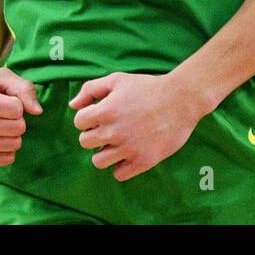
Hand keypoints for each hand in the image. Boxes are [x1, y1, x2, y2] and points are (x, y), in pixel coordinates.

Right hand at [0, 67, 40, 165]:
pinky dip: (7, 147)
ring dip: (12, 134)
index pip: (17, 109)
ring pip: (14, 145)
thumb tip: (38, 111)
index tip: (3, 99)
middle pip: (18, 129)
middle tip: (2, 113)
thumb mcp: (4, 78)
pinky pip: (8, 159)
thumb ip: (24, 89)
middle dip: (17, 119)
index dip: (16, 103)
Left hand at [70, 72, 206, 181]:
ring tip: (117, 142)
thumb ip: (90, 89)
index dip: (87, 117)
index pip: (79, 122)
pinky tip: (128, 153)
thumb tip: (72, 105)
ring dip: (104, 152)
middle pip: (85, 142)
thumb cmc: (147, 87)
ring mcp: (129, 148)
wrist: (181, 100)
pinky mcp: (143, 161)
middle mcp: (114, 132)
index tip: (100, 114)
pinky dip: (120, 166)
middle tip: (109, 128)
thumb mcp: (117, 79)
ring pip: (99, 161)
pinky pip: (119, 174)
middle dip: (93, 134)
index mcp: (106, 111)